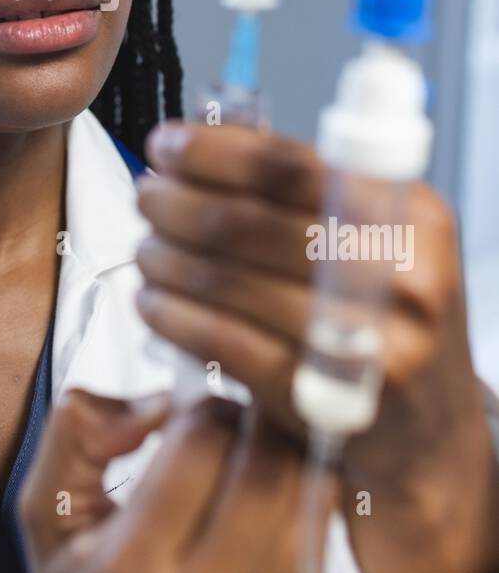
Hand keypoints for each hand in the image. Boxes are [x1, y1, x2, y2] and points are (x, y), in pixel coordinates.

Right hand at [18, 387, 335, 572]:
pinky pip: (328, 535)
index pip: (201, 441)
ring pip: (311, 497)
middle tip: (234, 414)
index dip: (202, 404)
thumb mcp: (50, 518)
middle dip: (254, 419)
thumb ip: (75, 435)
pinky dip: (309, 496)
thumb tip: (153, 398)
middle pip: (267, 465)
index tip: (189, 409)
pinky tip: (276, 489)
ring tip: (258, 443)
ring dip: (291, 450)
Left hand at [134, 119, 498, 572]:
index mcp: (403, 212)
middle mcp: (396, 274)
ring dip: (164, 259)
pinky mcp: (325, 398)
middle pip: (244, 223)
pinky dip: (173, 316)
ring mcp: (364, 343)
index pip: (288, 166)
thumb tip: (194, 145)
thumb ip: (298, 188)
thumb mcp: (370, 234)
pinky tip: (152, 302)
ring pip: (224, 282)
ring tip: (145, 250)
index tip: (164, 145)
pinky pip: (223, 344)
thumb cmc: (378, 309)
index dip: (211, 152)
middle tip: (145, 198)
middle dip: (174, 204)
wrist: (427, 427)